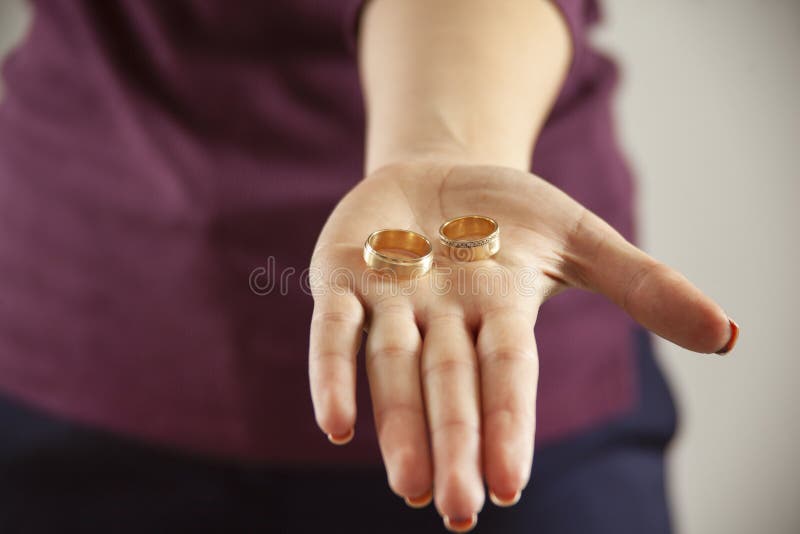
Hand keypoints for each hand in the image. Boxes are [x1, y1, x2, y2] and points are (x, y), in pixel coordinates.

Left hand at [308, 161, 735, 527]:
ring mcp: (390, 300)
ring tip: (408, 485)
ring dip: (397, 424)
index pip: (507, 375)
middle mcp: (443, 319)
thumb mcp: (579, 238)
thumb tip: (728, 335)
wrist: (439, 171)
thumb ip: (642, 285)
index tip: (507, 486)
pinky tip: (334, 424)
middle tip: (455, 510)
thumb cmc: (510, 213)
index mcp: (500, 312)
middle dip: (454, 443)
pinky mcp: (342, 277)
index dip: (509, 425)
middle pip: (449, 386)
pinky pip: (334, 331)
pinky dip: (332, 372)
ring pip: (392, 368)